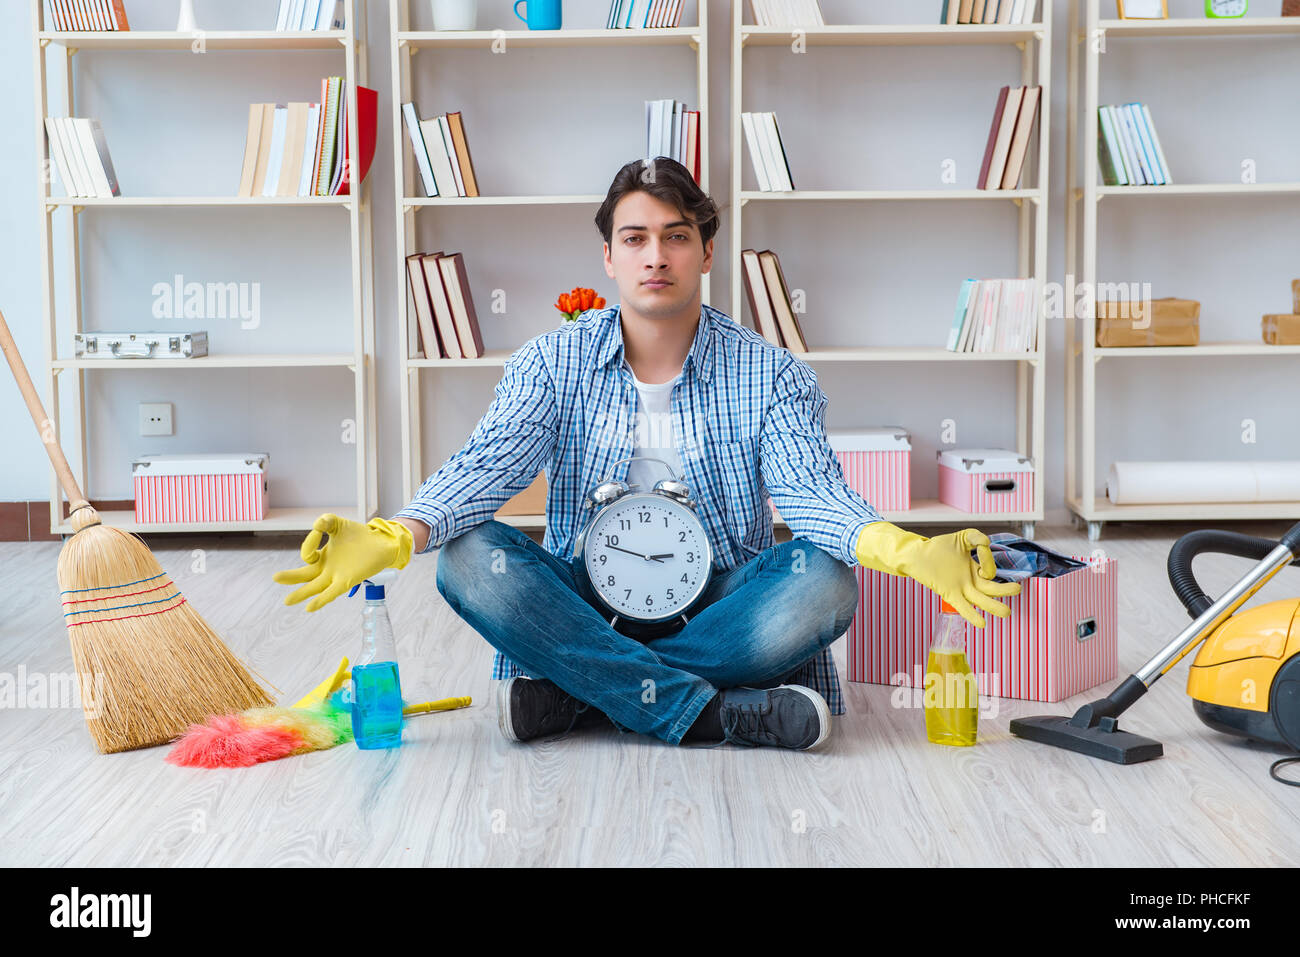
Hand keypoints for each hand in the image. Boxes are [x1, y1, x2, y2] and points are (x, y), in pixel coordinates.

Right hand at [272, 514, 413, 611]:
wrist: (381, 541)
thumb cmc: (359, 535)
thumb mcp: (337, 523)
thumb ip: (324, 522)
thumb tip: (316, 525)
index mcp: (323, 557)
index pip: (307, 555)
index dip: (308, 544)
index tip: (319, 530)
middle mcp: (327, 568)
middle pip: (305, 576)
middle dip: (290, 577)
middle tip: (275, 578)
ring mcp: (337, 576)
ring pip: (315, 587)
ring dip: (301, 594)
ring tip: (287, 601)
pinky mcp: (348, 580)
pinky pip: (331, 593)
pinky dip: (320, 600)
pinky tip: (309, 608)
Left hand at [854, 521, 1020, 627]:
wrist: (916, 553)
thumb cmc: (937, 547)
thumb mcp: (962, 538)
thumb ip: (976, 537)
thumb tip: (987, 543)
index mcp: (974, 570)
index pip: (990, 569)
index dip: (989, 559)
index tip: (981, 547)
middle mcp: (970, 581)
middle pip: (992, 589)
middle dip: (1005, 591)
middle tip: (1018, 590)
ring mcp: (960, 588)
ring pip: (981, 600)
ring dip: (994, 607)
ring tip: (1007, 613)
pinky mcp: (948, 593)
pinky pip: (963, 607)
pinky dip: (972, 615)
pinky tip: (982, 624)